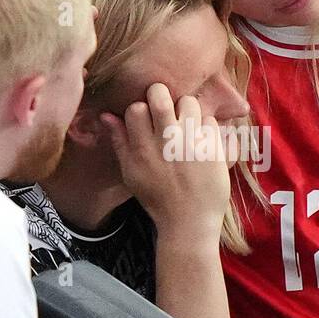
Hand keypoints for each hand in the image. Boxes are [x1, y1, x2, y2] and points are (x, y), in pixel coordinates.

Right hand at [100, 82, 228, 236]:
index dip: (142, 109)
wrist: (188, 222)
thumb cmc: (157, 198)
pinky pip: (210, 120)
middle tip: (167, 107)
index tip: (148, 120)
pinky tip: (202, 141)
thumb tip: (106, 116)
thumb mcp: (131, 173)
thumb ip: (119, 142)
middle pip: (160, 95)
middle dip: (162, 95)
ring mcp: (190, 143)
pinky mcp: (212, 148)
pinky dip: (206, 127)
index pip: (136, 108)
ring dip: (188, 109)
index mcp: (142, 149)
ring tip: (187, 124)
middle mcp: (165, 141)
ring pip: (188, 102)